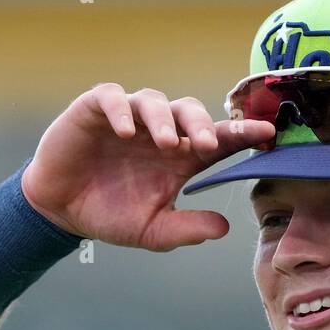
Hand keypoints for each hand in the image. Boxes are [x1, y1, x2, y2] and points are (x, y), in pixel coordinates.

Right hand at [20, 84, 276, 251]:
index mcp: (181, 157)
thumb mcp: (152, 231)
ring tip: (167, 144)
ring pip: (155, 101)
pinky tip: (127, 132)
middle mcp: (160, 132)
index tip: (268, 134)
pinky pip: (114, 98)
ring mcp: (129, 117)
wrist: (62, 210)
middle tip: (207, 144)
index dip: (243, 134)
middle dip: (202, 125)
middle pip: (190, 112)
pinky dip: (122, 111)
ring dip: (164, 120)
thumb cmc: (112, 215)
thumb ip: (186, 229)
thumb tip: (223, 228)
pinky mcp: (96, 108)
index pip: (217, 139)